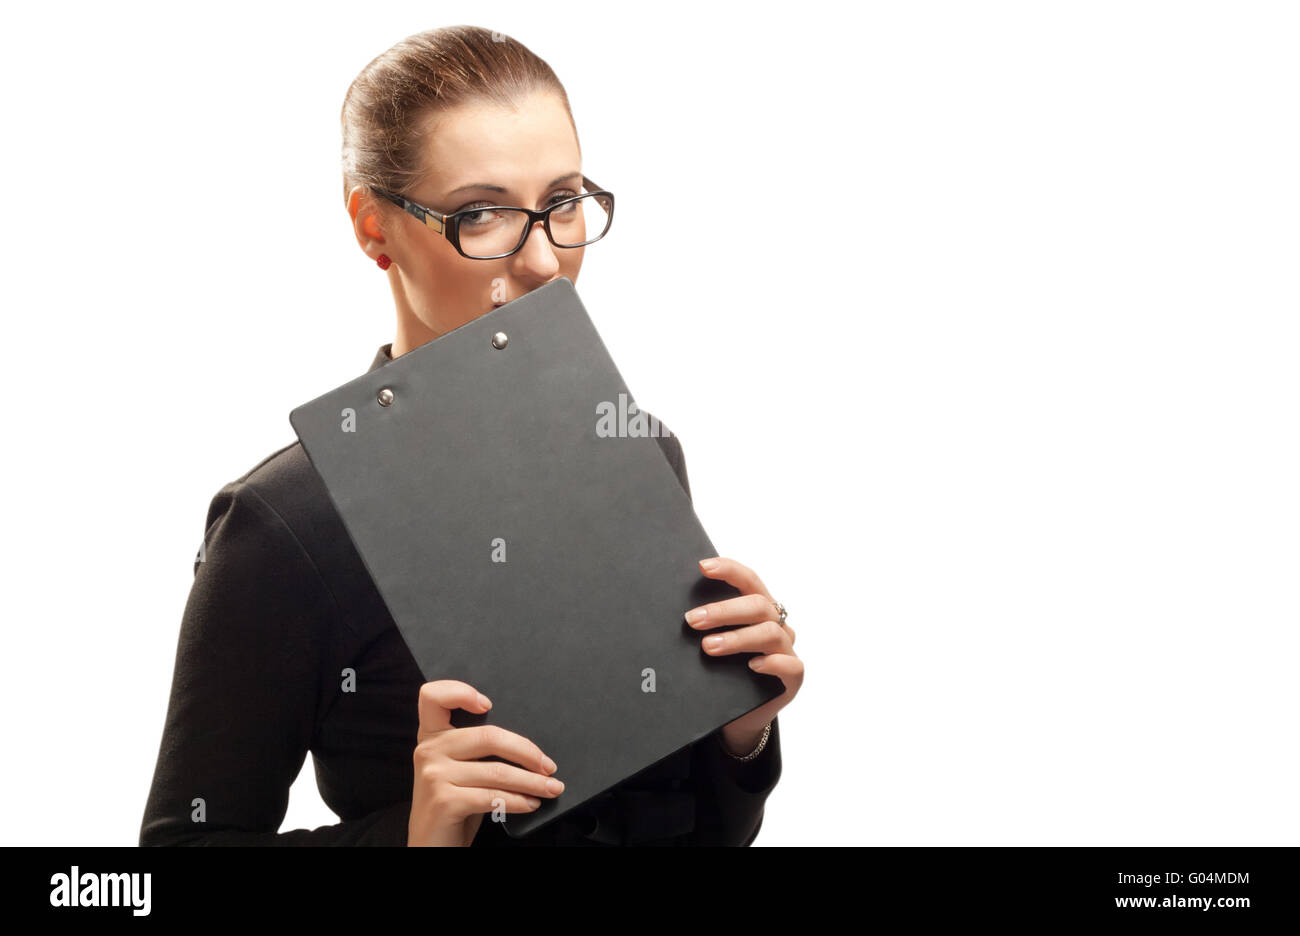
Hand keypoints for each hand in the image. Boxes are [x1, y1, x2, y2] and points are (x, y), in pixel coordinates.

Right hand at [407, 680, 565, 845]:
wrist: (430, 847)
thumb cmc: (452, 806)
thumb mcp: (458, 771)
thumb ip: (475, 750)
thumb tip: (527, 746)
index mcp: (431, 736)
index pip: (433, 696)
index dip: (460, 692)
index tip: (488, 704)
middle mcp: (428, 751)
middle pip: (488, 735)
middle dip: (527, 751)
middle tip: (548, 765)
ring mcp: (434, 775)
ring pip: (497, 770)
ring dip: (532, 781)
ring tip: (551, 787)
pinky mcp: (444, 800)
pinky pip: (493, 795)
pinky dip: (519, 800)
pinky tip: (531, 803)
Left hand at [685, 556, 802, 755]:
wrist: (742, 714)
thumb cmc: (724, 673)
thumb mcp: (713, 644)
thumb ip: (705, 627)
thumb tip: (667, 614)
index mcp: (758, 609)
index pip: (748, 580)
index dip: (729, 569)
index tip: (702, 567)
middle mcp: (777, 625)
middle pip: (758, 605)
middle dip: (723, 610)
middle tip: (692, 620)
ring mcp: (787, 650)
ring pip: (770, 632)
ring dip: (737, 638)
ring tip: (708, 647)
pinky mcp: (793, 678)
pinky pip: (790, 666)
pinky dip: (771, 663)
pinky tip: (751, 666)